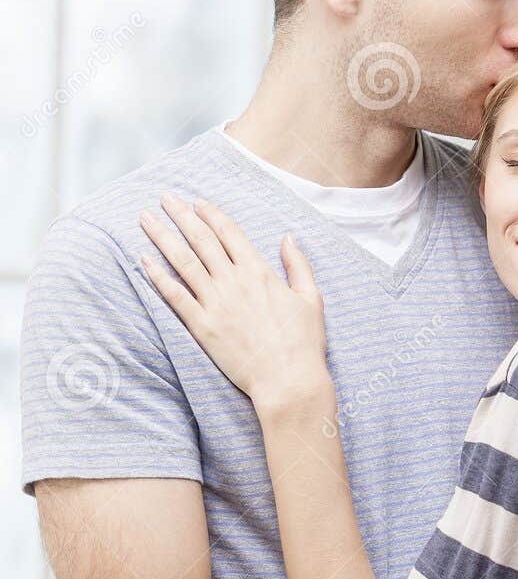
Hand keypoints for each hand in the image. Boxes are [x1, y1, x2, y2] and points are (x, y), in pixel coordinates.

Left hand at [139, 194, 327, 408]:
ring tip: (145, 218)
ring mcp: (215, 303)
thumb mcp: (311, 299)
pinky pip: (175, 295)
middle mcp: (233, 281)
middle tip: (165, 197)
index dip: (211, 214)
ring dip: (162, 236)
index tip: (197, 202)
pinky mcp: (202, 326)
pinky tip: (144, 260)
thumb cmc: (303, 344)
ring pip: (183, 261)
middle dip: (181, 214)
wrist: (288, 381)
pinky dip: (158, 276)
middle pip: (201, 239)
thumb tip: (288, 238)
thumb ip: (298, 265)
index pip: (229, 232)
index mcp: (259, 271)